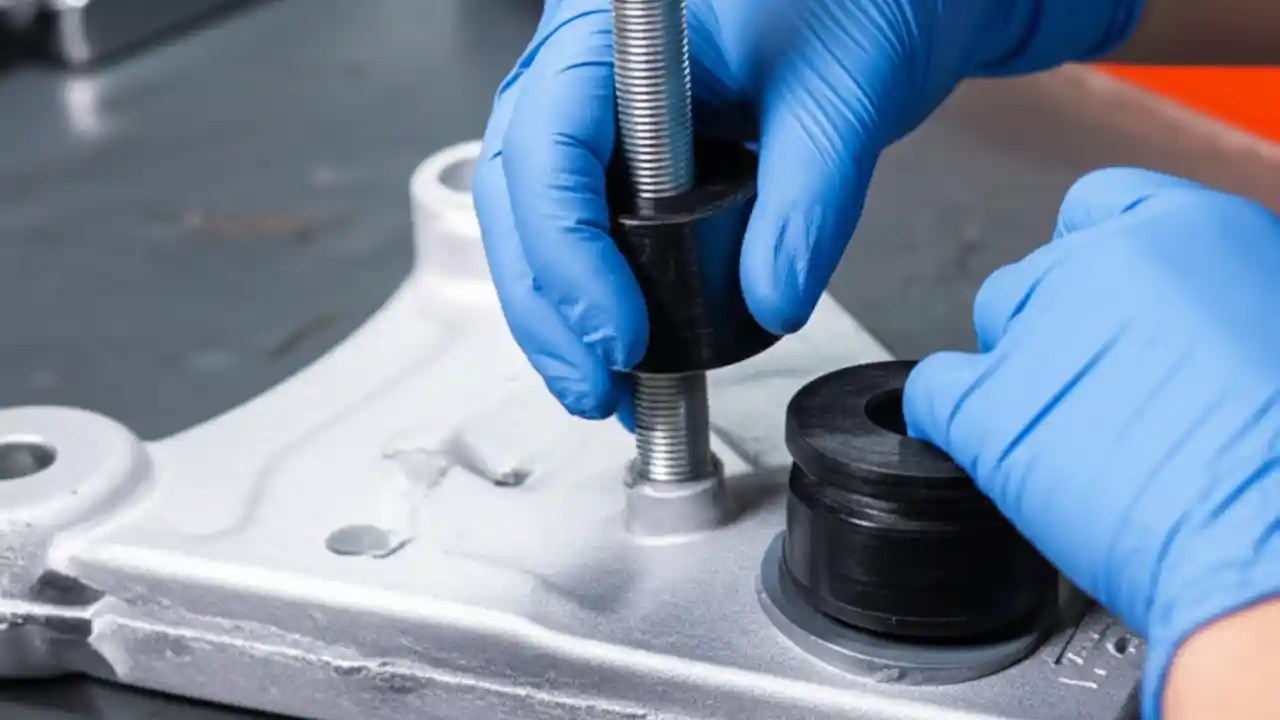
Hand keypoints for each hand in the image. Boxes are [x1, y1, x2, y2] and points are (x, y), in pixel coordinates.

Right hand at [473, 0, 1139, 417]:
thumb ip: (806, 201)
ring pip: (532, 219)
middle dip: (548, 304)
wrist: (881, 1)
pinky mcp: (619, 155)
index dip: (567, 252)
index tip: (617, 335)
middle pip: (518, 193)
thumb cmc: (857, 4)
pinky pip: (576, 226)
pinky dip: (587, 296)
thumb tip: (771, 300)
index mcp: (615, 29)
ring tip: (602, 389)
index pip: (548, 143)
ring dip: (556, 314)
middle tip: (595, 385)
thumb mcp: (839, 98)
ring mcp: (592, 112)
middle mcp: (582, 67)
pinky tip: (617, 354)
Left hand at [904, 168, 1279, 717]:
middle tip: (1097, 391)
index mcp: (1187, 228)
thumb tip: (1190, 319)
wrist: (1277, 546)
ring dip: (1014, 369)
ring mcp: (1036, 332)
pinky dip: (944, 417)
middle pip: (1038, 276)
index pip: (1099, 206)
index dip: (1094, 258)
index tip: (1104, 298)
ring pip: (992, 326)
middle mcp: (1100, 262)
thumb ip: (1215, 300)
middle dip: (1057, 325)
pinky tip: (983, 449)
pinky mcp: (986, 408)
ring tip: (1066, 433)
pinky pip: (933, 394)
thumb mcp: (1272, 322)